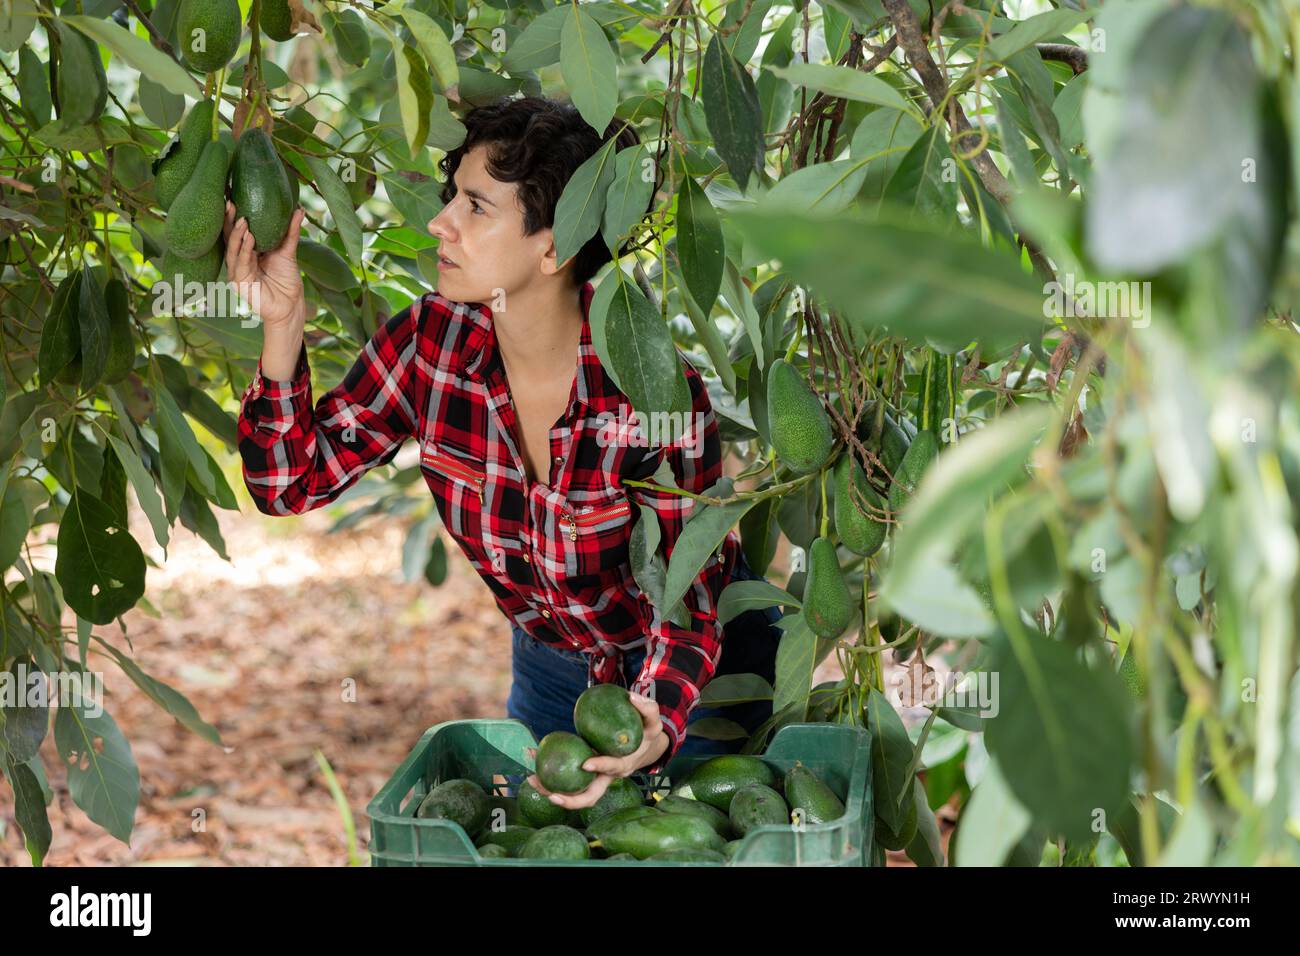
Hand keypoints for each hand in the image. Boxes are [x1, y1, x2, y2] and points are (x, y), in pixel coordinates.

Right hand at [223, 203, 305, 330]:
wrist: (290, 305)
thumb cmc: (286, 280)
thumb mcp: (288, 252)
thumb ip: (290, 232)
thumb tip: (299, 209)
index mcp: (246, 253)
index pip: (235, 232)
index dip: (231, 217)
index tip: (232, 199)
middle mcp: (238, 261)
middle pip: (229, 239)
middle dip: (228, 222)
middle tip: (231, 204)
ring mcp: (237, 273)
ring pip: (233, 251)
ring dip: (237, 235)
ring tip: (243, 221)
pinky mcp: (240, 284)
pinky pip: (242, 264)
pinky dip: (245, 251)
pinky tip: (249, 239)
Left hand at [525, 692, 670, 810]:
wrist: (646, 748)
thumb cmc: (647, 733)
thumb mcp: (653, 721)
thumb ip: (647, 708)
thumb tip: (631, 696)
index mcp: (623, 765)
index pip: (611, 769)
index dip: (600, 767)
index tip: (586, 763)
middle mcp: (608, 777)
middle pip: (589, 797)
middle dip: (569, 800)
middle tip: (549, 793)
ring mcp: (595, 778)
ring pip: (574, 793)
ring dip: (551, 791)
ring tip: (531, 779)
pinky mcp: (585, 774)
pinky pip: (567, 779)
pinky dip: (549, 774)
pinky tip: (532, 758)